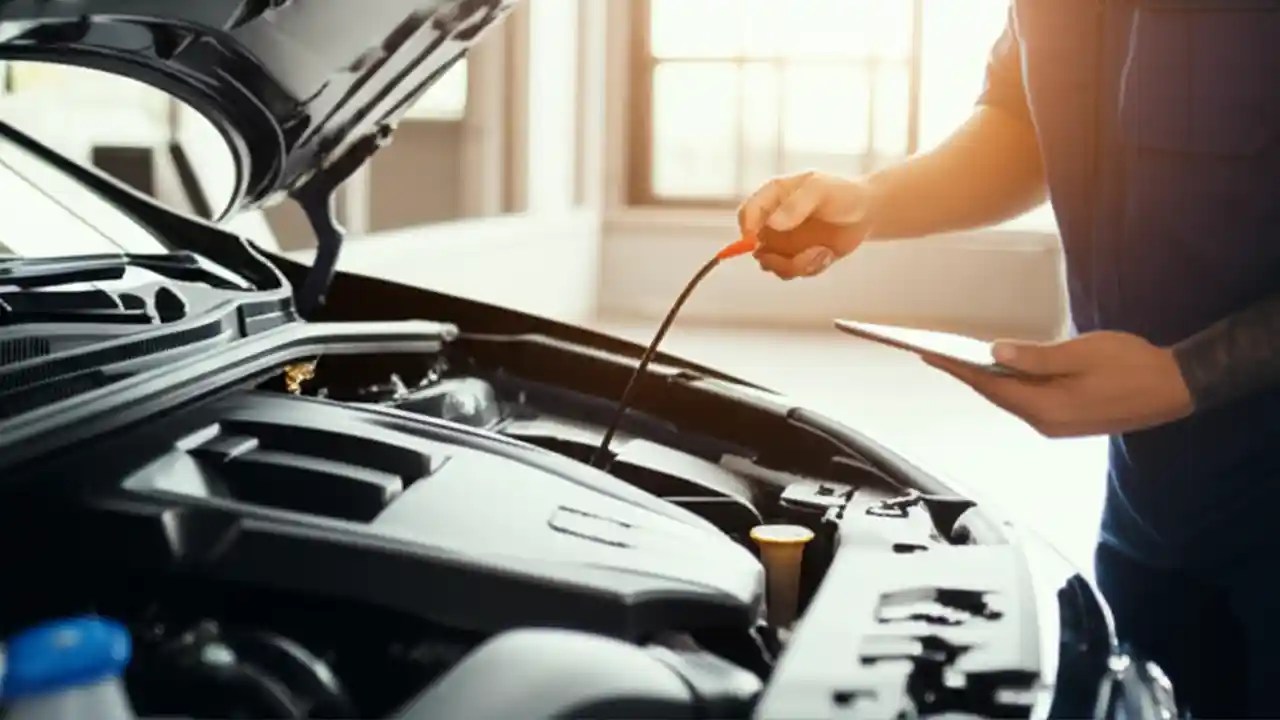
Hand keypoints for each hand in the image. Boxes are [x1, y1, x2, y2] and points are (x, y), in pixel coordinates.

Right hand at [738, 172, 877, 279]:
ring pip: (772, 264)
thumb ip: (796, 205)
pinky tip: (827, 254)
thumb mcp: (820, 190)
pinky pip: (791, 272)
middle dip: (775, 258)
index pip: (747, 214)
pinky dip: (810, 268)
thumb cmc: (843, 193)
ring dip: (796, 265)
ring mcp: (783, 242)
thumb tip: (773, 224)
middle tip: (801, 257)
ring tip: (822, 253)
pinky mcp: (796, 257)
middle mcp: (772, 221)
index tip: (758, 243)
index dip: (746, 231)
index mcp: (772, 197)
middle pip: (754, 247)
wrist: (866, 212)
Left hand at [922, 331, 1193, 437]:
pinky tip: (1004, 371)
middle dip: (966, 374)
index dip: (957, 369)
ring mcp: (1057, 424)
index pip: (989, 386)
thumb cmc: (1131, 365)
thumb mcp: (1081, 353)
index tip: (930, 354)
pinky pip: (1029, 401)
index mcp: (1045, 408)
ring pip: (1012, 399)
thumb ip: (1036, 357)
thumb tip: (994, 354)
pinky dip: (1011, 386)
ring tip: (961, 359)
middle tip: (938, 353)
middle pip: (996, 395)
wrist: (1176, 387)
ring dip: (989, 381)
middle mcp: (1045, 423)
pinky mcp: (1068, 420)